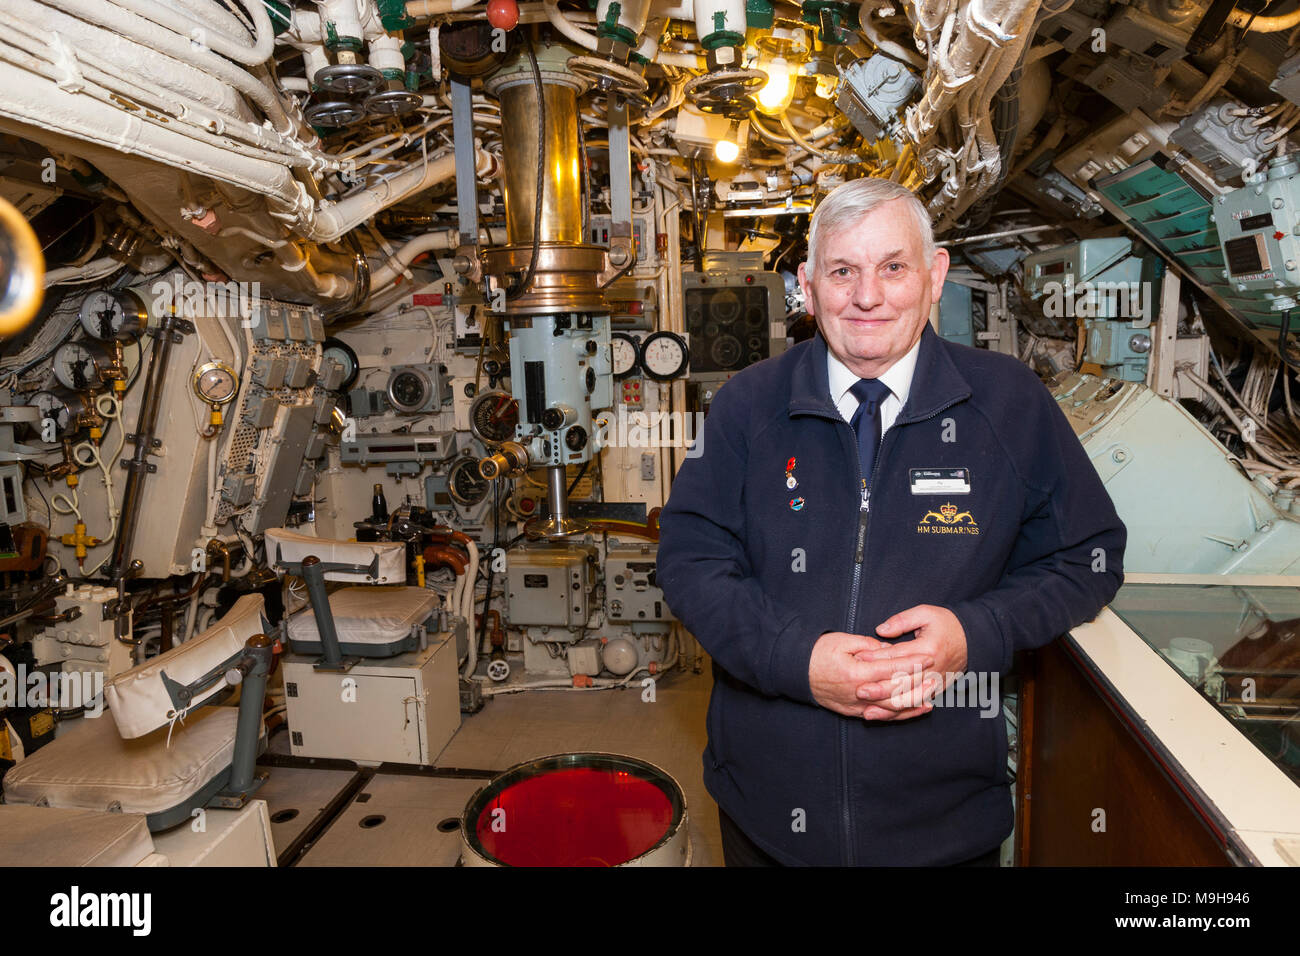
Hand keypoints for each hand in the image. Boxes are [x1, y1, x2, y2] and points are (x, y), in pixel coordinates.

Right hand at [809, 631, 933, 716]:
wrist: (795, 671)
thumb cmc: (818, 652)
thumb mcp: (842, 641)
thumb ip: (868, 645)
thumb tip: (890, 649)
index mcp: (856, 672)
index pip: (891, 668)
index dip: (911, 663)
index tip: (927, 656)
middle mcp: (858, 693)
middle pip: (895, 691)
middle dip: (918, 684)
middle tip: (936, 676)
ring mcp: (856, 705)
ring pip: (891, 708)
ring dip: (913, 702)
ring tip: (931, 695)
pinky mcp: (853, 712)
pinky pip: (881, 716)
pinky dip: (899, 714)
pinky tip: (914, 709)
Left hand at [853, 605, 967, 719]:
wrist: (974, 640)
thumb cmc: (947, 624)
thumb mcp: (925, 613)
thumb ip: (902, 620)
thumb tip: (880, 630)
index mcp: (928, 649)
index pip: (898, 656)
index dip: (877, 658)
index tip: (858, 658)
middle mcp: (932, 670)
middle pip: (902, 682)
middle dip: (879, 688)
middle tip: (858, 690)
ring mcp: (935, 682)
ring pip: (909, 699)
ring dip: (888, 705)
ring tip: (867, 709)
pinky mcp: (937, 691)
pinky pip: (916, 704)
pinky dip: (900, 711)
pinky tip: (885, 714)